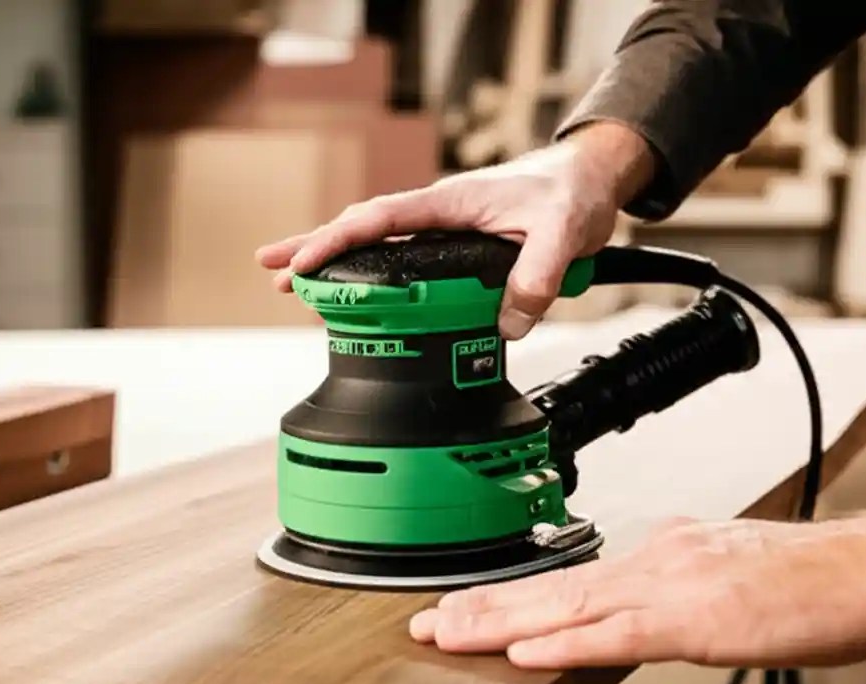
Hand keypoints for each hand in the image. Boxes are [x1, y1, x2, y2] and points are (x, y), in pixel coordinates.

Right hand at [254, 121, 653, 339]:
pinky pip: (408, 261)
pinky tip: (361, 293)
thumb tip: (508, 322)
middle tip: (275, 273)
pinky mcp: (459, 247)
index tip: (303, 262)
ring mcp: (447, 230)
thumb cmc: (572, 192)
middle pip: (365, 230)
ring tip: (297, 284)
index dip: (338, 240)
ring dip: (340, 262)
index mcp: (452, 202)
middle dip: (317, 249)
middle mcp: (441, 214)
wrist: (591, 180)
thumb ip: (538, 275)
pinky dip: (376, 273)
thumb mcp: (564, 233)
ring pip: (381, 245)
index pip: (381, 218)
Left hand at [409, 490, 865, 669]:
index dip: (512, 598)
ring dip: (500, 624)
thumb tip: (641, 589)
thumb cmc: (815, 581)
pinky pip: (618, 634)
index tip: (464, 609)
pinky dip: (566, 643)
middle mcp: (656, 561)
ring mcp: (672, 587)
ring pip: (568, 608)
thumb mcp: (729, 571)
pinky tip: (525, 652)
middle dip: (482, 610)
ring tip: (445, 635)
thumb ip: (677, 578)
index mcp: (663, 553)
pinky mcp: (696, 619)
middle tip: (425, 624)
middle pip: (552, 590)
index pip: (570, 579)